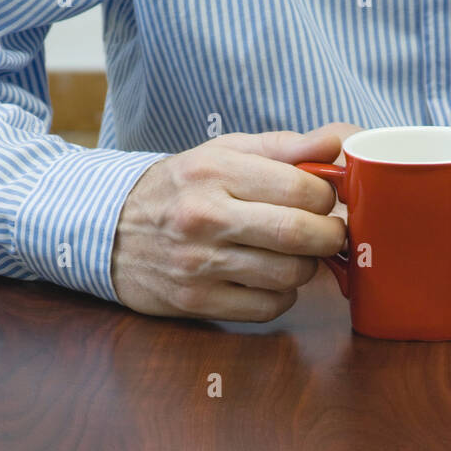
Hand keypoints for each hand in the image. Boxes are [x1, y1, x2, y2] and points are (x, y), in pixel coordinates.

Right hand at [111, 123, 360, 320]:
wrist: (111, 231)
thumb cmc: (181, 188)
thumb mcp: (223, 153)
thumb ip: (285, 148)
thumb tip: (340, 143)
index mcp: (214, 171)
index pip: (301, 188)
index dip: (328, 198)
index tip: (326, 202)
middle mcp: (204, 217)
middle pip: (298, 234)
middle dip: (330, 237)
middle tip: (330, 234)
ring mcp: (199, 263)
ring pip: (288, 275)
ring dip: (306, 268)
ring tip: (296, 255)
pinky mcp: (197, 301)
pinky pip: (267, 307)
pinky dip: (282, 296)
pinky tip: (271, 279)